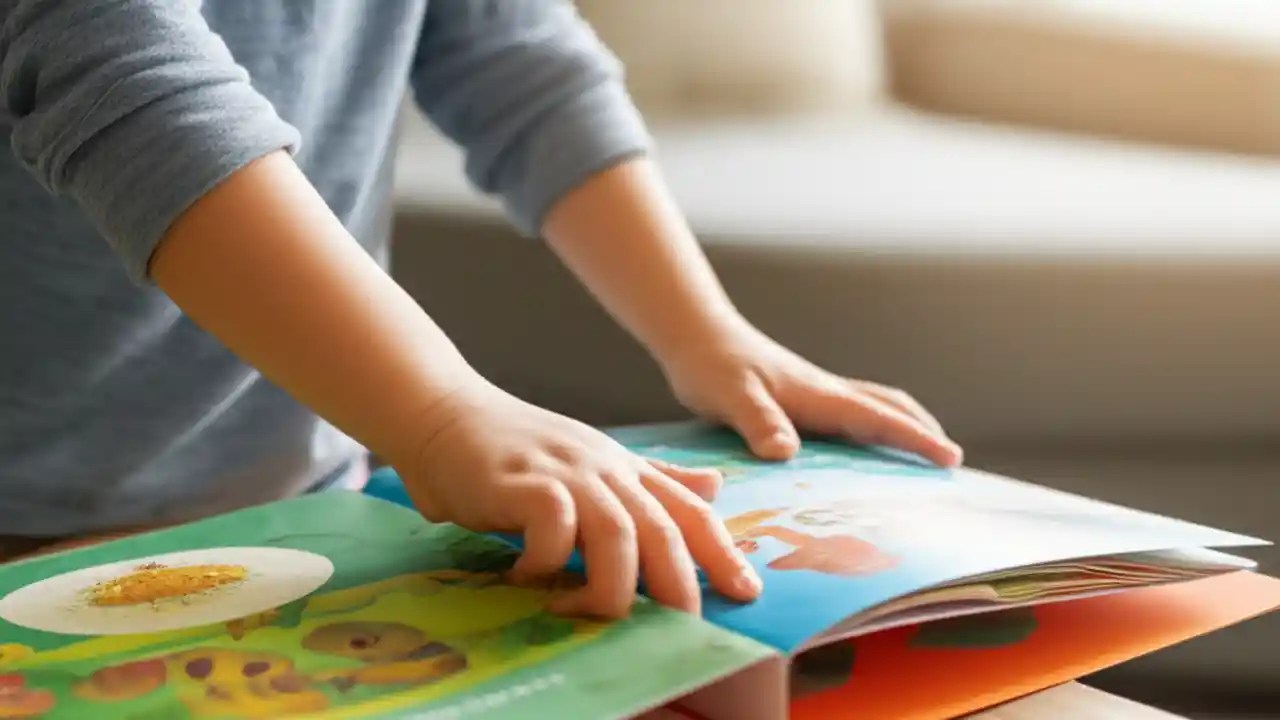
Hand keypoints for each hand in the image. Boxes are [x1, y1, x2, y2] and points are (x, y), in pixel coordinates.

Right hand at [397, 381, 761, 618]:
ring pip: (618, 533)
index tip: (747, 592)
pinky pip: (553, 526)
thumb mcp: (592, 461)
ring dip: (611, 586)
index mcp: (624, 468)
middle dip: (680, 586)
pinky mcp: (522, 481)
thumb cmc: (514, 451)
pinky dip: (547, 561)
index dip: (722, 551)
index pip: (690, 509)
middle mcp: (604, 468)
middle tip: (680, 629)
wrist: (443, 414)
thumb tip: (715, 487)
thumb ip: (650, 480)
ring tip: (588, 613)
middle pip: (663, 529)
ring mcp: (565, 472)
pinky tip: (525, 575)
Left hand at [658, 321, 962, 465]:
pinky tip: (860, 452)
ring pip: (873, 407)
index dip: (916, 439)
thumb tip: (786, 452)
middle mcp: (825, 392)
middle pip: (889, 406)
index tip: (951, 458)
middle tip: (950, 460)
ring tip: (919, 456)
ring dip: (901, 427)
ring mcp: (814, 393)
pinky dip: (872, 430)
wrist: (694, 336)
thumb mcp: (731, 397)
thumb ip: (758, 422)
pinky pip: (849, 416)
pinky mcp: (799, 398)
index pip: (879, 417)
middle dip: (922, 430)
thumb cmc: (711, 366)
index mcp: (820, 395)